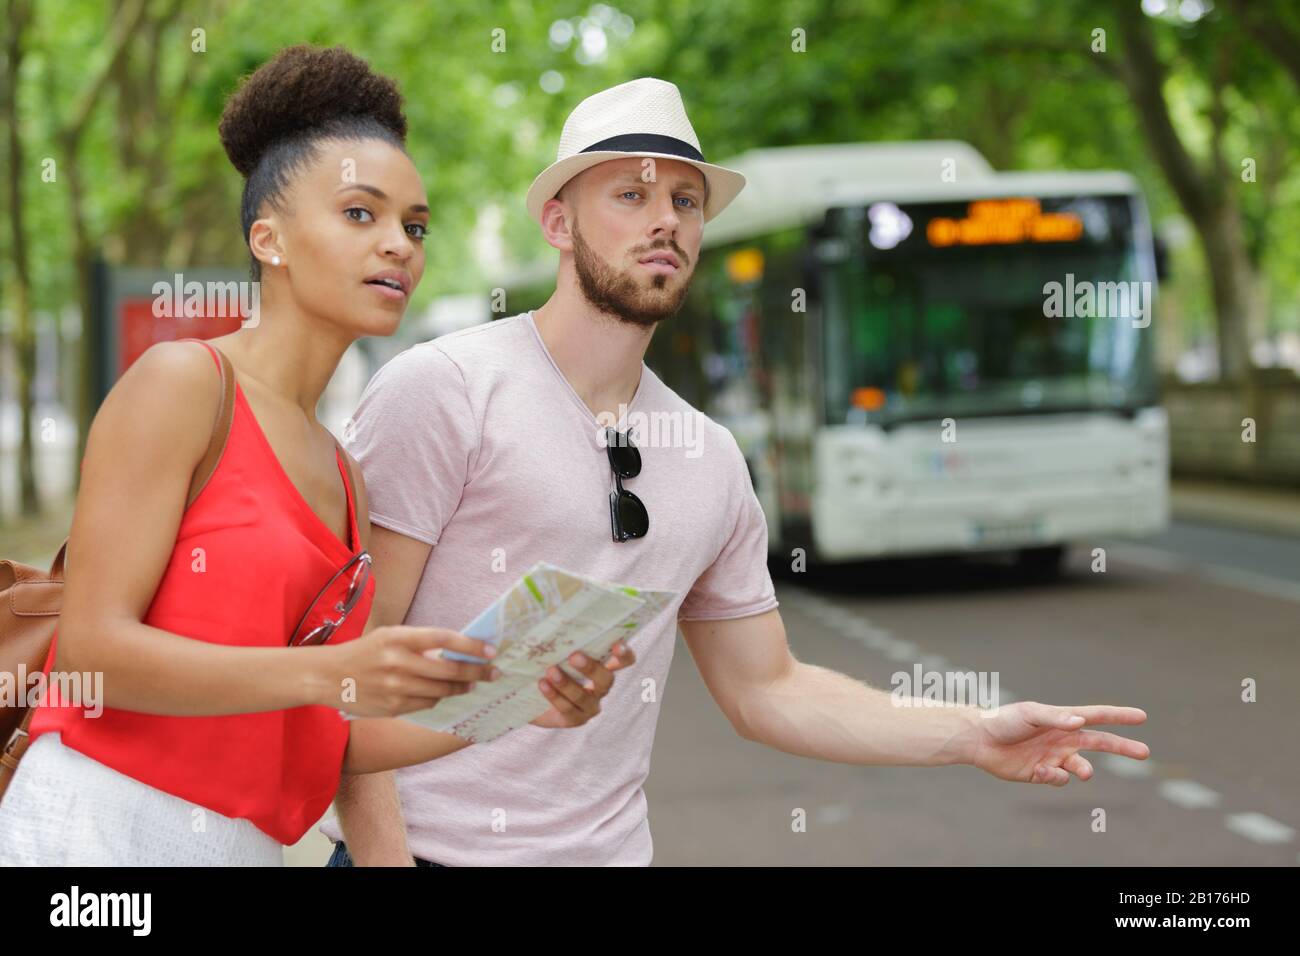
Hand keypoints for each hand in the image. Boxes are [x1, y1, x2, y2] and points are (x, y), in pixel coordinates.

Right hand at [322, 625, 500, 717]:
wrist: (327, 676)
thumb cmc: (365, 651)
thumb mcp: (390, 636)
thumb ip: (421, 642)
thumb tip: (459, 651)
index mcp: (398, 637)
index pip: (444, 639)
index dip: (471, 647)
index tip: (491, 651)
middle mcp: (397, 662)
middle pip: (448, 670)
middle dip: (476, 672)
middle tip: (493, 673)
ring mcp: (395, 687)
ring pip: (441, 691)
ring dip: (461, 688)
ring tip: (471, 684)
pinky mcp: (392, 708)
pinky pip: (426, 704)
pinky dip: (438, 699)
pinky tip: (444, 693)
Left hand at [530, 641, 636, 729]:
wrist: (526, 693)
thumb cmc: (543, 662)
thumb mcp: (552, 648)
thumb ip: (559, 636)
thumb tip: (551, 615)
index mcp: (602, 665)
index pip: (624, 660)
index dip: (624, 654)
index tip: (616, 645)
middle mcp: (600, 687)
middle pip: (606, 679)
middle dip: (591, 668)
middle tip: (574, 656)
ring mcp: (589, 705)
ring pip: (584, 696)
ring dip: (567, 683)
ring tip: (550, 671)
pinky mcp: (574, 718)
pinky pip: (568, 709)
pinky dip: (555, 696)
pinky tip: (543, 684)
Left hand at [970, 702, 1149, 784]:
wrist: (979, 741)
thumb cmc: (1004, 721)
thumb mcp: (1030, 714)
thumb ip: (1056, 718)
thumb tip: (1081, 721)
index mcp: (1063, 720)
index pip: (1097, 716)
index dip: (1119, 716)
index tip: (1142, 716)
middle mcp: (1063, 738)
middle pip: (1100, 743)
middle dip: (1123, 748)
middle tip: (1144, 753)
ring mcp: (1054, 756)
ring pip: (1081, 768)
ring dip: (1085, 771)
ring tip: (1083, 772)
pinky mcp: (1042, 773)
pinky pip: (1058, 779)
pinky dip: (1053, 777)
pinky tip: (1037, 770)